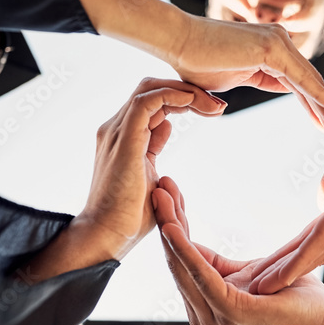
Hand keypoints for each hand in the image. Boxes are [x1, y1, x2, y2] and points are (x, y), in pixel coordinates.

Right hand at [29, 79, 223, 279]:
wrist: (107, 236)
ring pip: (150, 88)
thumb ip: (155, 148)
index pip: (153, 101)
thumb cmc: (128, 216)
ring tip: (212, 105)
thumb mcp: (149, 174)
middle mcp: (116, 129)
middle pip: (152, 88)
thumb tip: (165, 126)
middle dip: (186, 90)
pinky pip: (148, 101)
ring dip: (185, 92)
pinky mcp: (125, 140)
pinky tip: (194, 104)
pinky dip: (174, 96)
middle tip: (216, 104)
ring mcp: (118, 132)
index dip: (182, 99)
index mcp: (123, 136)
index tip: (212, 110)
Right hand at [59, 0, 323, 138]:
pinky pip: (301, 77)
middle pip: (311, 82)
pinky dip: (318, 95)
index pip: (300, 83)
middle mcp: (280, 42)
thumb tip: (224, 107)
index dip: (314, 106)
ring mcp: (278, 42)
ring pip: (310, 81)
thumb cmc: (193, 61)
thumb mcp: (225, 80)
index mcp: (272, 52)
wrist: (176, 41)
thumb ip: (238, 86)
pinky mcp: (272, 47)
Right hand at [152, 176, 323, 324]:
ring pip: (184, 266)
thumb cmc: (293, 296)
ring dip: (171, 228)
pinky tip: (174, 227)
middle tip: (157, 185)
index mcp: (206, 307)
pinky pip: (202, 275)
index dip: (172, 225)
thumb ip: (217, 266)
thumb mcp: (247, 274)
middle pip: (177, 261)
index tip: (165, 192)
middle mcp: (203, 317)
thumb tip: (192, 245)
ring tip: (161, 195)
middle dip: (166, 220)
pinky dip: (185, 250)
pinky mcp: (232, 313)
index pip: (181, 261)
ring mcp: (216, 319)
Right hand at [248, 53, 323, 293]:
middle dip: (288, 275)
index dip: (295, 258)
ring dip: (291, 273)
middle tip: (254, 296)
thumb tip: (323, 199)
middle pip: (323, 252)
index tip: (265, 274)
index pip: (323, 238)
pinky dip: (304, 253)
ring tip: (259, 292)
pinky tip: (282, 272)